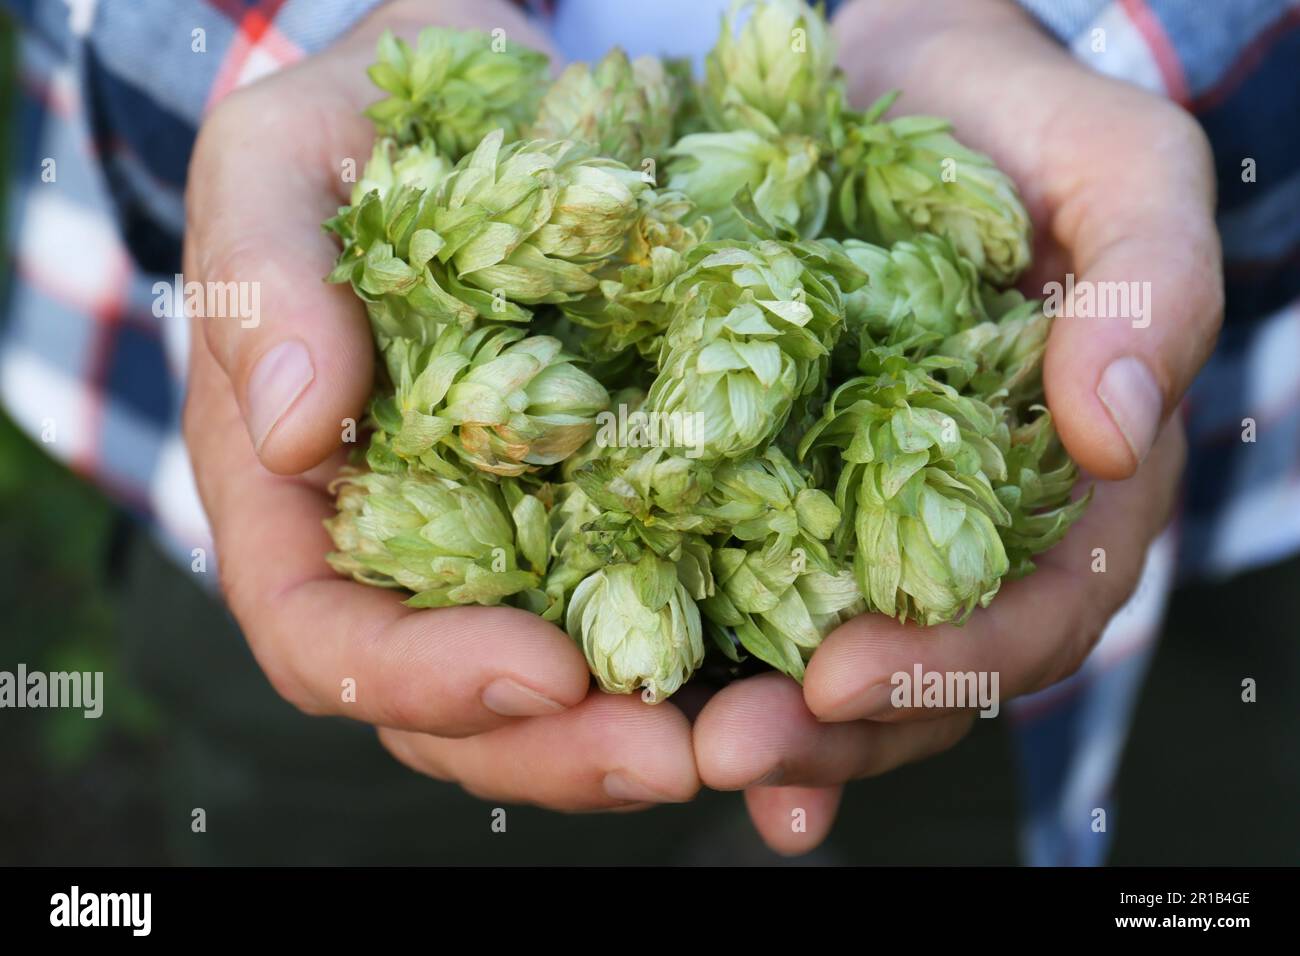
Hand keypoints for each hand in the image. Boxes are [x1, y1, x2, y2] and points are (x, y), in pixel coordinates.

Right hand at [182, 0, 697, 810]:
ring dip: (646, 733)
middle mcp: (408, 550)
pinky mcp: (616, 513)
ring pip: (562, 688)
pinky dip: (721, 658)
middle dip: (556, 748)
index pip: (324, 637)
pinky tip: (801, 675)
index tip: (538, 675)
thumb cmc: (362, 129)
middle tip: (671, 757)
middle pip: (452, 708)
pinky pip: (660, 606)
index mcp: (301, 500)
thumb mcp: (282, 164)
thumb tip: (290, 431)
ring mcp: (516, 543)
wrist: (491, 102)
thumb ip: (263, 280)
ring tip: (749, 738)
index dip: (417, 681)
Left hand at [692, 0, 1220, 853]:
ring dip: (763, 719)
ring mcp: (864, 517)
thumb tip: (1116, 429)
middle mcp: (964, 530)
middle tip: (731, 749)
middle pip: (918, 673)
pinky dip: (704, 649)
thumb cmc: (1026, 130)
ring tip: (679, 747)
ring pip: (826, 656)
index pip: (1032, 615)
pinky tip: (652, 700)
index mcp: (1064, 490)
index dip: (951, 664)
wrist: (906, 87)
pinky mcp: (775, 483)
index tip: (847, 676)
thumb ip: (1150, 288)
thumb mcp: (1120, 173)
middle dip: (832, 729)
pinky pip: (742, 583)